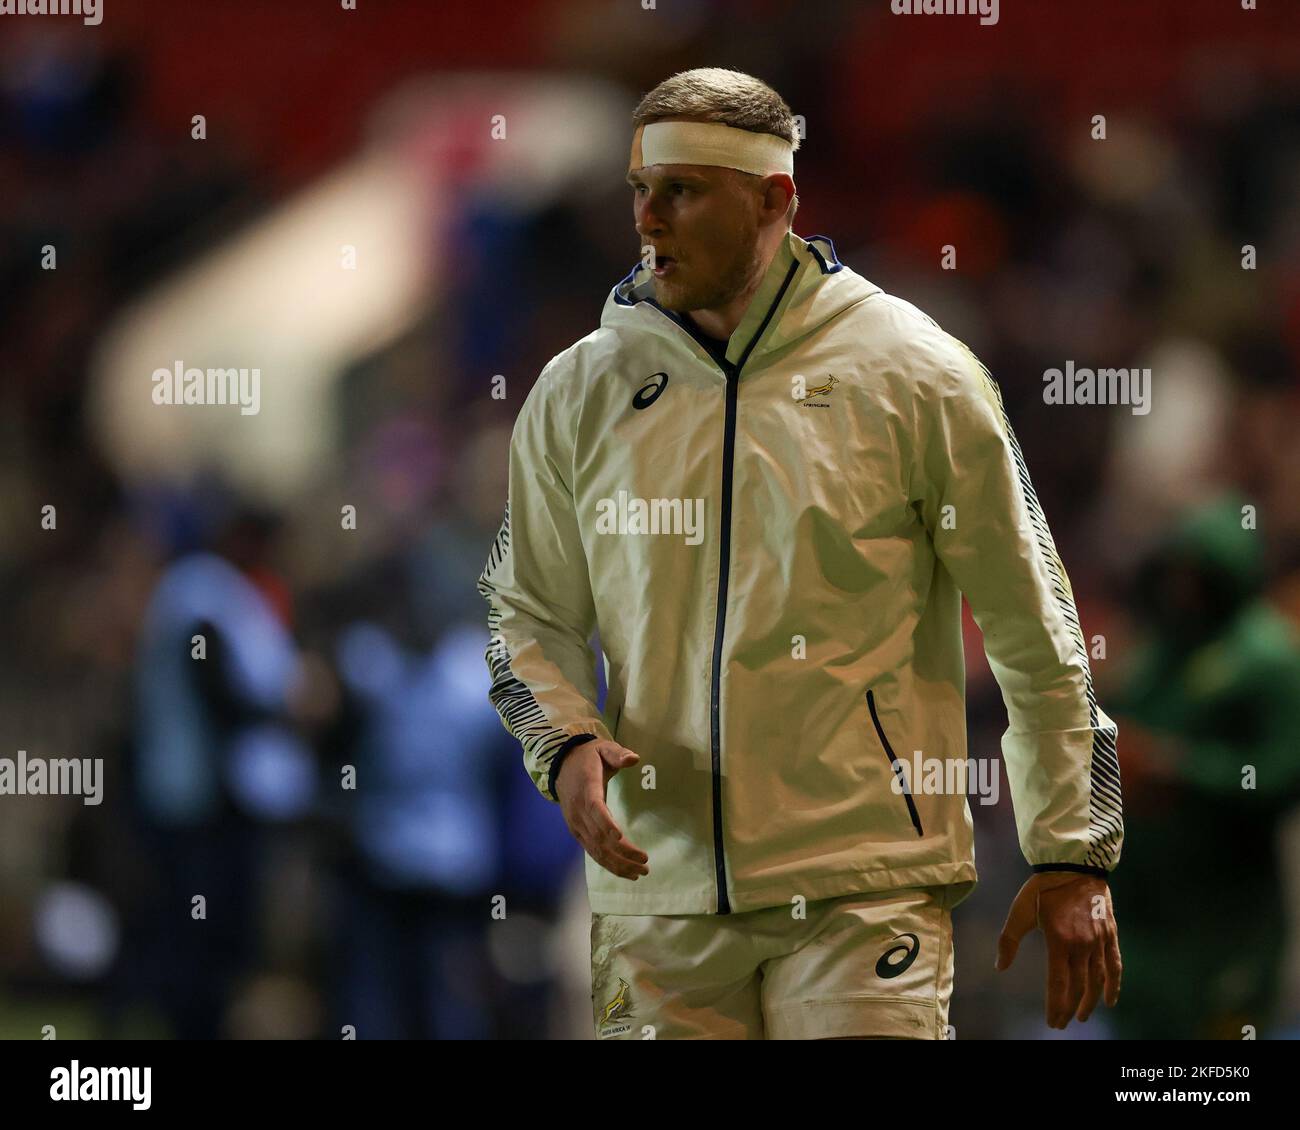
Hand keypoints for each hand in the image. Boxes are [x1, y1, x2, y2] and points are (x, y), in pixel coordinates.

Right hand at [555, 740, 649, 880]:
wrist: (561, 765)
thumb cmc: (588, 758)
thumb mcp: (602, 748)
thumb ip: (618, 753)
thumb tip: (633, 758)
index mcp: (586, 790)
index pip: (595, 810)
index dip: (606, 824)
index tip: (620, 837)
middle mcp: (579, 812)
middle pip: (599, 837)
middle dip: (622, 853)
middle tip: (645, 863)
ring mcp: (576, 825)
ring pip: (596, 850)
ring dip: (617, 864)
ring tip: (640, 873)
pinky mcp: (577, 832)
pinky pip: (592, 852)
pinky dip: (608, 864)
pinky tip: (625, 872)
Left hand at [995, 872, 1121, 1028]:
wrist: (1074, 865)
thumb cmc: (1044, 888)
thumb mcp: (1020, 911)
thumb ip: (1009, 940)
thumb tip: (999, 967)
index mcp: (1059, 940)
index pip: (1059, 983)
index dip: (1056, 1005)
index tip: (1052, 1021)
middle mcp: (1081, 945)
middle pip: (1079, 986)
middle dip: (1070, 1008)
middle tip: (1063, 1022)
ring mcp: (1098, 941)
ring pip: (1098, 980)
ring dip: (1090, 1001)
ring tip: (1081, 1016)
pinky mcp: (1110, 935)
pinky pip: (1115, 965)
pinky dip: (1114, 985)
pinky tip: (1111, 1000)